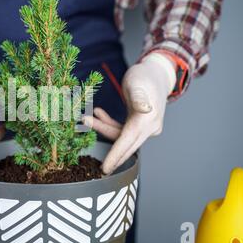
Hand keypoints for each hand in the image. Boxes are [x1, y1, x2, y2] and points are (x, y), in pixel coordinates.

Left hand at [84, 52, 176, 174]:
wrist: (157, 73)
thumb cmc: (145, 76)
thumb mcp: (137, 83)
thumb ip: (139, 98)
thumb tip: (145, 110)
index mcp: (148, 120)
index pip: (129, 140)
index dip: (116, 155)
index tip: (105, 168)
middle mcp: (150, 127)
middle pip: (124, 141)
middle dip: (103, 135)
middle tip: (85, 126)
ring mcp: (146, 128)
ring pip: (121, 136)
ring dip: (104, 128)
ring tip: (88, 117)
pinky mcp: (141, 125)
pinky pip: (123, 131)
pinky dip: (110, 124)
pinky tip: (99, 114)